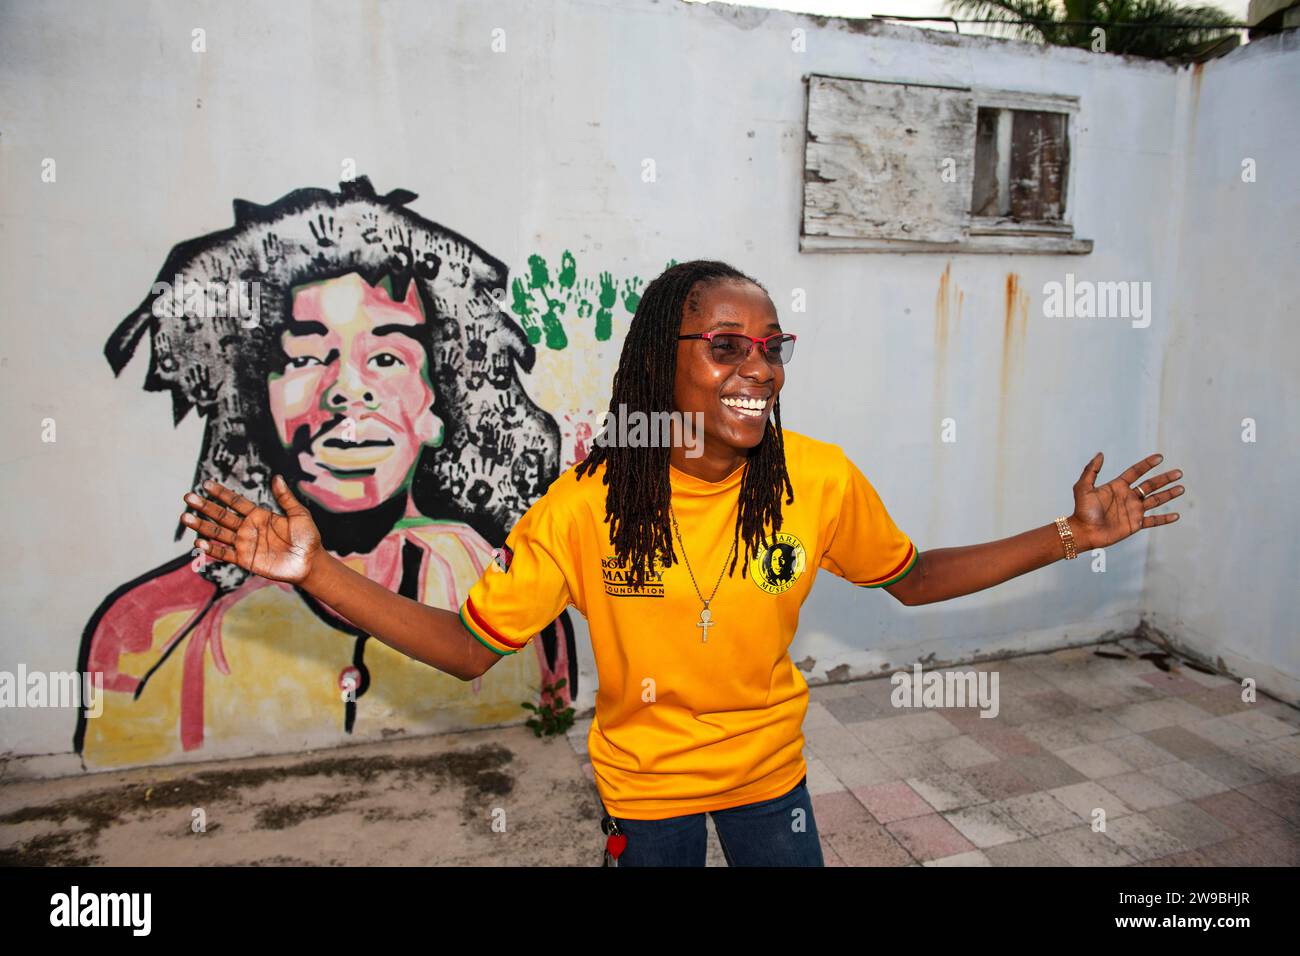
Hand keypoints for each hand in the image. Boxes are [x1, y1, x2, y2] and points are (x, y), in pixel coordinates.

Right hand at [180, 474, 320, 584]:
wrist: (310, 563)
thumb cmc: (308, 538)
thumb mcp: (299, 514)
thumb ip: (285, 498)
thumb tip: (277, 477)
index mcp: (259, 515)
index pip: (235, 502)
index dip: (221, 493)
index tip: (206, 484)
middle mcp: (248, 528)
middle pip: (221, 516)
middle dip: (205, 507)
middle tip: (188, 497)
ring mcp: (245, 544)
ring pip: (218, 533)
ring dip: (202, 526)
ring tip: (185, 517)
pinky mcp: (245, 560)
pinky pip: (225, 553)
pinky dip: (211, 549)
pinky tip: (199, 542)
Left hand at [1069, 452, 1183, 550]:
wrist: (1084, 532)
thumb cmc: (1082, 510)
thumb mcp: (1083, 487)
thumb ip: (1091, 470)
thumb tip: (1100, 454)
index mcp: (1118, 487)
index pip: (1136, 472)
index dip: (1147, 464)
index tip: (1160, 457)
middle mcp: (1128, 497)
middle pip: (1150, 485)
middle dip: (1165, 479)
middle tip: (1179, 473)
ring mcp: (1133, 510)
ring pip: (1155, 500)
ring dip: (1169, 494)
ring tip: (1181, 488)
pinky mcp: (1135, 524)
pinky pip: (1153, 520)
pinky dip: (1164, 518)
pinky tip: (1176, 515)